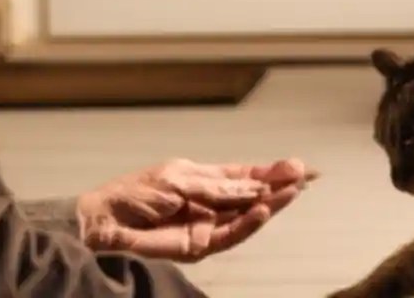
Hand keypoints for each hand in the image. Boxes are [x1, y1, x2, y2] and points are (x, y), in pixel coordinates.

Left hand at [77, 158, 316, 262]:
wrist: (106, 222)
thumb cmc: (136, 193)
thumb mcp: (181, 179)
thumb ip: (220, 186)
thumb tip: (256, 187)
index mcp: (205, 180)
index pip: (246, 176)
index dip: (271, 171)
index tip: (298, 166)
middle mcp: (211, 202)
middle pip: (253, 196)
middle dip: (279, 187)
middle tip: (306, 177)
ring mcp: (207, 225)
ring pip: (248, 216)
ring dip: (271, 204)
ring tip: (293, 191)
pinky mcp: (200, 246)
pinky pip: (231, 236)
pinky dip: (249, 224)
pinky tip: (263, 210)